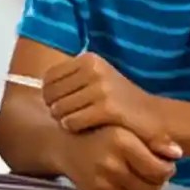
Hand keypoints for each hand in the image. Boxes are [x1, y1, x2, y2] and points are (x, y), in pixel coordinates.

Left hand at [43, 53, 180, 157]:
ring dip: (65, 121)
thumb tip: (34, 84)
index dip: (50, 95)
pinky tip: (87, 130)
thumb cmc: (119, 102)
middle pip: (50, 95)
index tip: (64, 104)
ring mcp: (101, 87)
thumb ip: (69, 78)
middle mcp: (94, 69)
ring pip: (58, 110)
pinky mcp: (107, 108)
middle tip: (72, 116)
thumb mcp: (96, 80)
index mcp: (89, 59)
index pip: (47, 78)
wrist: (155, 118)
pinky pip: (71, 122)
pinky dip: (75, 129)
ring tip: (81, 122)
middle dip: (56, 109)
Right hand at [58, 126, 174, 189]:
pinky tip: (127, 183)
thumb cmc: (99, 131)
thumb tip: (177, 153)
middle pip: (152, 187)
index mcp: (121, 141)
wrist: (63, 142)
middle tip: (154, 172)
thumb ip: (152, 139)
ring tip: (142, 179)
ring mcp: (101, 180)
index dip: (167, 170)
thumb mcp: (124, 126)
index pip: (159, 170)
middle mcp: (110, 162)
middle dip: (158, 182)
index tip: (164, 164)